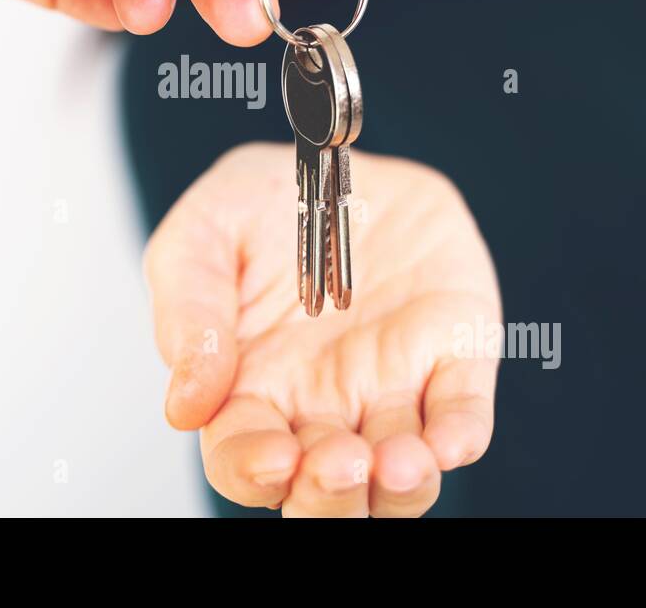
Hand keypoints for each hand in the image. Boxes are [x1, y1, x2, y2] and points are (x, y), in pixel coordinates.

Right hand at [145, 143, 500, 517]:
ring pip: (400, 476)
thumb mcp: (202, 233)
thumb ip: (187, 313)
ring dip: (402, 487)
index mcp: (250, 387)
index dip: (253, 471)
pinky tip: (448, 441)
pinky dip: (458, 437)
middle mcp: (321, 405)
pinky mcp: (452, 356)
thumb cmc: (263, 202)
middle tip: (338, 463)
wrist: (340, 148)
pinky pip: (462, 414)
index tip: (272, 455)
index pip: (243, 460)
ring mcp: (390, 388)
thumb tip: (183, 405)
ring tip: (400, 461)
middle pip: (324, 491)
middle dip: (331, 497)